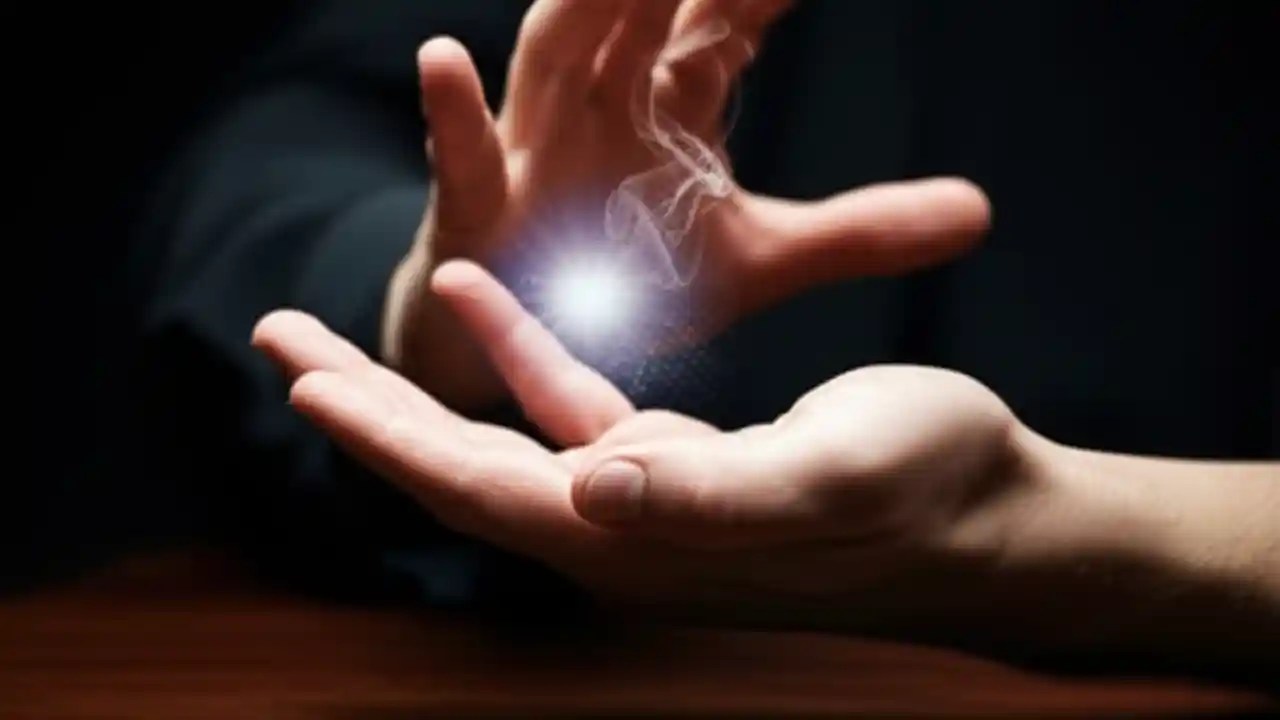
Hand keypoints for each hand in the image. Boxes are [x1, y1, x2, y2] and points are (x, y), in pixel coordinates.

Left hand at [258, 260, 1032, 641]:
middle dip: (366, 408)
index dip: (387, 434)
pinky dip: (525, 349)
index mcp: (640, 546)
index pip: (479, 490)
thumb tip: (585, 492)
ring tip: (339, 338)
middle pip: (461, 469)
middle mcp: (625, 534)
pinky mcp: (682, 462)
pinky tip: (487, 296)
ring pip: (501, 437)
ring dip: (420, 386)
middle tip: (280, 340)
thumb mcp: (823, 478)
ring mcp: (649, 500)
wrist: (991, 512)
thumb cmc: (929, 495)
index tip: (303, 375)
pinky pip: (575, 404)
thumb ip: (704, 495)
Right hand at [387, 0, 990, 410]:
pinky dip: (453, 114)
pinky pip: (466, 157)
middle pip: (640, 6)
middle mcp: (604, 103)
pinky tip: (443, 58)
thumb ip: (857, 230)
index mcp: (670, 100)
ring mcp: (536, 149)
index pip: (730, 13)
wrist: (534, 353)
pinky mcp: (480, 211)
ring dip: (582, 2)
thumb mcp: (760, 259)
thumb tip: (980, 209)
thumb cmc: (628, 285)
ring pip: (556, 51)